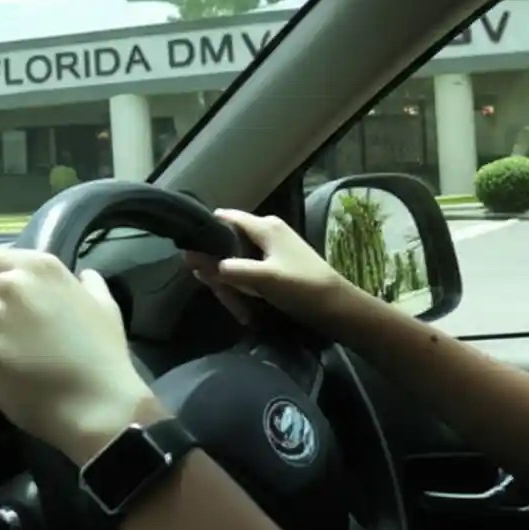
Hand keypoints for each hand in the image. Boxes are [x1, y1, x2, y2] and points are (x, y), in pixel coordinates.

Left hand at [0, 248, 157, 463]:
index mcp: (39, 268)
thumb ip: (88, 285)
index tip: (10, 306)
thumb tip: (83, 276)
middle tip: (16, 344)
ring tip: (15, 372)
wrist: (95, 403)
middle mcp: (8, 285)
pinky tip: (9, 391)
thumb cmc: (103, 355)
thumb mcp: (105, 307)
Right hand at [184, 208, 352, 326]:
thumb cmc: (302, 287)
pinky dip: (246, 290)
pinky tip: (247, 311)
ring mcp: (273, 249)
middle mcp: (267, 231)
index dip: (205, 233)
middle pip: (228, 245)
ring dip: (233, 286)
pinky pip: (250, 273)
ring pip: (237, 263)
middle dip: (219, 271)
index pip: (224, 218)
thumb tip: (194, 261)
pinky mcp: (277, 266)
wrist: (338, 307)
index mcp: (264, 226)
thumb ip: (228, 268)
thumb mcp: (262, 278)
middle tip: (219, 294)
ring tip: (239, 310)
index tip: (190, 256)